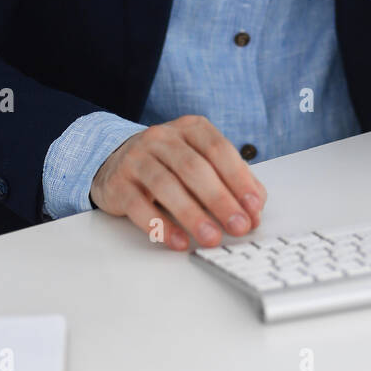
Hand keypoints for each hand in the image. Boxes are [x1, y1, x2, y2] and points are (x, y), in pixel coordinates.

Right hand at [89, 114, 267, 249]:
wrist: (115, 160)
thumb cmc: (169, 164)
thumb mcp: (200, 161)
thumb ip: (230, 180)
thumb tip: (255, 209)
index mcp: (190, 128)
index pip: (218, 150)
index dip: (238, 179)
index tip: (253, 207)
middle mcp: (162, 138)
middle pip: (194, 168)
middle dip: (220, 200)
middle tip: (238, 226)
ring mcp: (137, 158)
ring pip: (166, 185)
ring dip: (192, 215)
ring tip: (211, 238)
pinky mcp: (117, 183)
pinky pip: (139, 205)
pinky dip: (160, 226)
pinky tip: (178, 241)